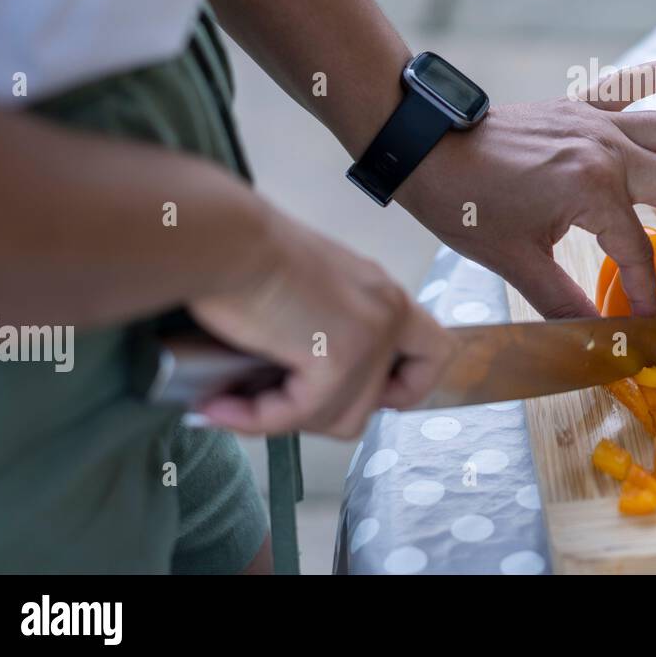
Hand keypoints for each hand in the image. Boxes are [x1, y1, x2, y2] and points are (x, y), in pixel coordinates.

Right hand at [188, 208, 453, 436]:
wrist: (225, 236)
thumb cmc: (244, 253)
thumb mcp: (303, 290)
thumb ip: (320, 328)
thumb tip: (295, 384)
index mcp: (382, 292)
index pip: (435, 352)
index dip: (403, 386)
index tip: (360, 393)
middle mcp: (388, 310)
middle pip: (386, 399)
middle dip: (329, 412)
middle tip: (277, 401)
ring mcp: (371, 335)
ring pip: (344, 418)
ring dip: (286, 420)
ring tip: (234, 402)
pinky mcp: (338, 358)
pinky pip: (302, 414)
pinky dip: (257, 419)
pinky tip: (220, 406)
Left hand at [395, 57, 655, 318]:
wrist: (425, 146)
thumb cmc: (464, 204)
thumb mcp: (515, 262)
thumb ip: (565, 304)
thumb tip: (601, 344)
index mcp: (594, 189)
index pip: (644, 252)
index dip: (653, 292)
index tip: (652, 320)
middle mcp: (610, 148)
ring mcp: (601, 120)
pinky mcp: (585, 105)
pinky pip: (640, 80)